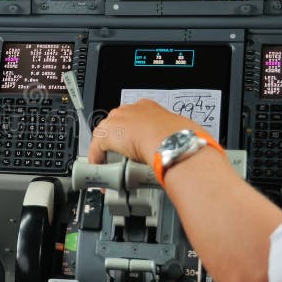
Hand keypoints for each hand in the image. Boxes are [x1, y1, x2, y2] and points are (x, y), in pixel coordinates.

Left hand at [88, 99, 210, 165]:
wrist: (172, 140)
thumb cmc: (182, 136)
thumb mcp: (180, 133)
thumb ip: (176, 139)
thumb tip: (185, 151)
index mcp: (148, 107)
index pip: (134, 118)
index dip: (133, 134)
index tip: (137, 144)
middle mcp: (130, 110)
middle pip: (116, 126)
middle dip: (119, 143)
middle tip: (125, 159)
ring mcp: (117, 121)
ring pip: (106, 138)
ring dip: (108, 153)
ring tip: (114, 168)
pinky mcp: (107, 135)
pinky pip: (96, 149)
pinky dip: (98, 162)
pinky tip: (103, 173)